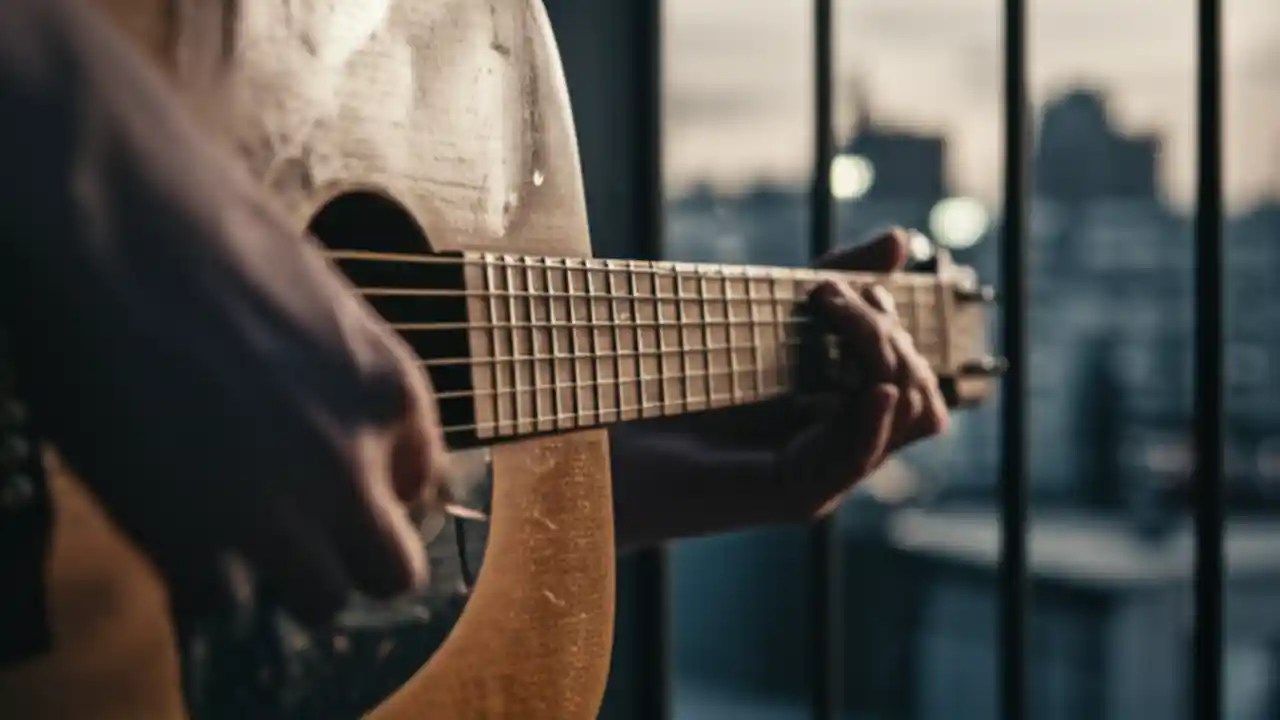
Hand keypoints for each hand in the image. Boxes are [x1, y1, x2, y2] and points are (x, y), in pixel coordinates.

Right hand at [4, 8, 446, 623]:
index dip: (370, 492)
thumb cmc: (205, 233)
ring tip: (228, 537)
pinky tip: (170, 526)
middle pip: (391, 570)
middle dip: (348, 560)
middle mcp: (356, 460)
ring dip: (279, 580)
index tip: (331, 488)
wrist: (115, 218)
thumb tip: (322, 430)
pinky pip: (222, 604)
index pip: (420, 488)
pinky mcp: (199, 539)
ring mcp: (285, 508)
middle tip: (297, 540)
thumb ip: (337, 384)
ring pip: (320, 601)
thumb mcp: (317, 305)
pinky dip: (198, 580)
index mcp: (391, 393)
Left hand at [610, 229, 948, 546]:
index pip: (915, 374)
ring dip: (884, 356)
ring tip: (833, 315)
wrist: (603, 443)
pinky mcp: (793, 493)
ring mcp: (822, 473)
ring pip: (908, 418)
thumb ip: (831, 286)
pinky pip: (858, 455)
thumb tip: (904, 239)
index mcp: (836, 413)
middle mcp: (839, 446)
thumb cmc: (671, 380)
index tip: (845, 286)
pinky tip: (872, 384)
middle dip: (888, 331)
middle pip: (921, 394)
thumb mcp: (760, 320)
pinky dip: (874, 417)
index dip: (894, 323)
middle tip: (829, 296)